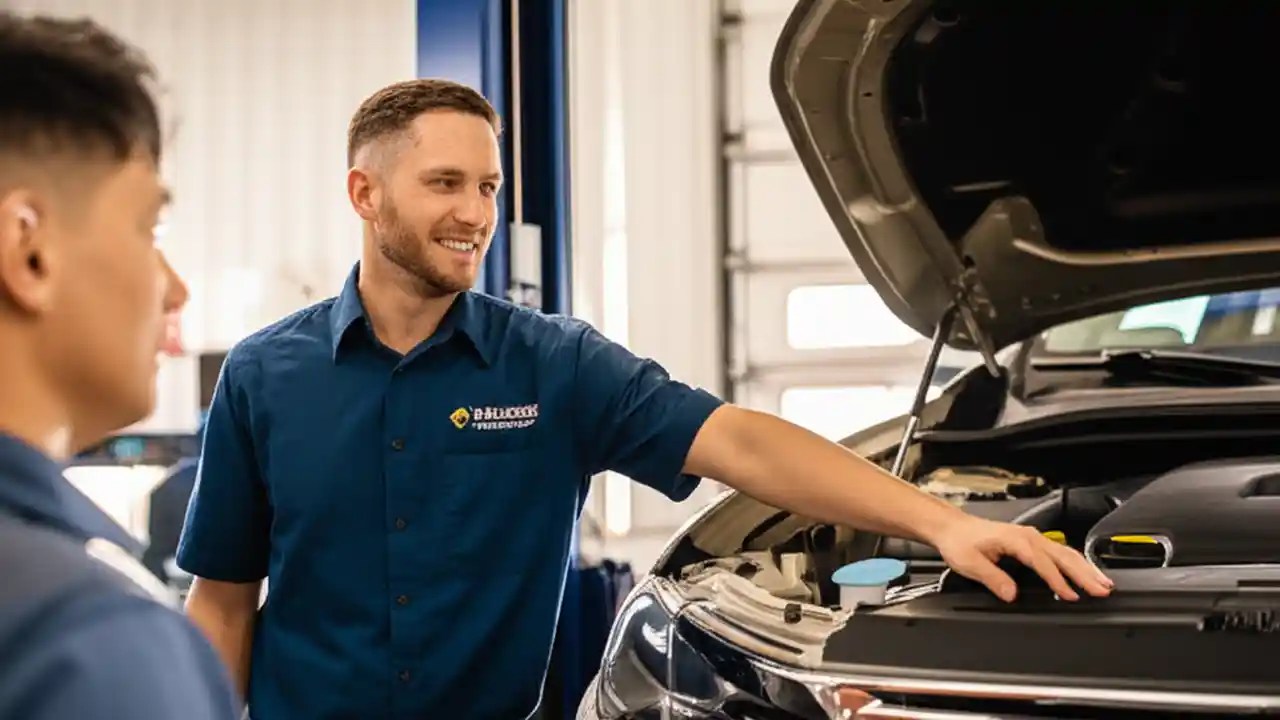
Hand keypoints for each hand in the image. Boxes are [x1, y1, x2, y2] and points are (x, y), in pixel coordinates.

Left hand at [932, 516, 1113, 601]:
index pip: (1043, 563)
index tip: (1070, 595)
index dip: (1057, 581)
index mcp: (1016, 540)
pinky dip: (1075, 564)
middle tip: (1103, 590)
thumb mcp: (970, 562)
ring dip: (1085, 569)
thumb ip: (992, 577)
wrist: (953, 528)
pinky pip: (1059, 553)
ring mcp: (1032, 538)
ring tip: (1103, 584)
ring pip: (1065, 553)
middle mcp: (1028, 536)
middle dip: (1084, 574)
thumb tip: (1011, 593)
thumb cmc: (960, 542)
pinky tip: (1085, 573)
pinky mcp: (1032, 542)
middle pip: (1063, 556)